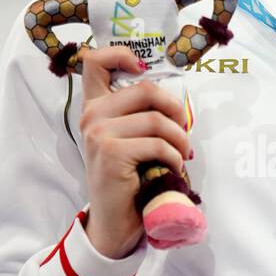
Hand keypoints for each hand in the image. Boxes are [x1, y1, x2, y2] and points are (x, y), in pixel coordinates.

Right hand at [78, 46, 191, 257]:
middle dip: (175, 109)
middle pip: (145, 88)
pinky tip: (174, 169)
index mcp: (94, 107)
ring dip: (179, 139)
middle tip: (184, 131)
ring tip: (182, 155)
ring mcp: (98, 133)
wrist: (113, 221)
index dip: (121, 54)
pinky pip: (158, 144)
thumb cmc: (128, 179)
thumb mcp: (129, 140)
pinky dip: (175, 158)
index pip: (95, 62)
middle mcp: (91, 115)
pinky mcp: (111, 152)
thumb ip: (137, 114)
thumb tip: (174, 101)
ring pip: (156, 120)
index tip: (142, 68)